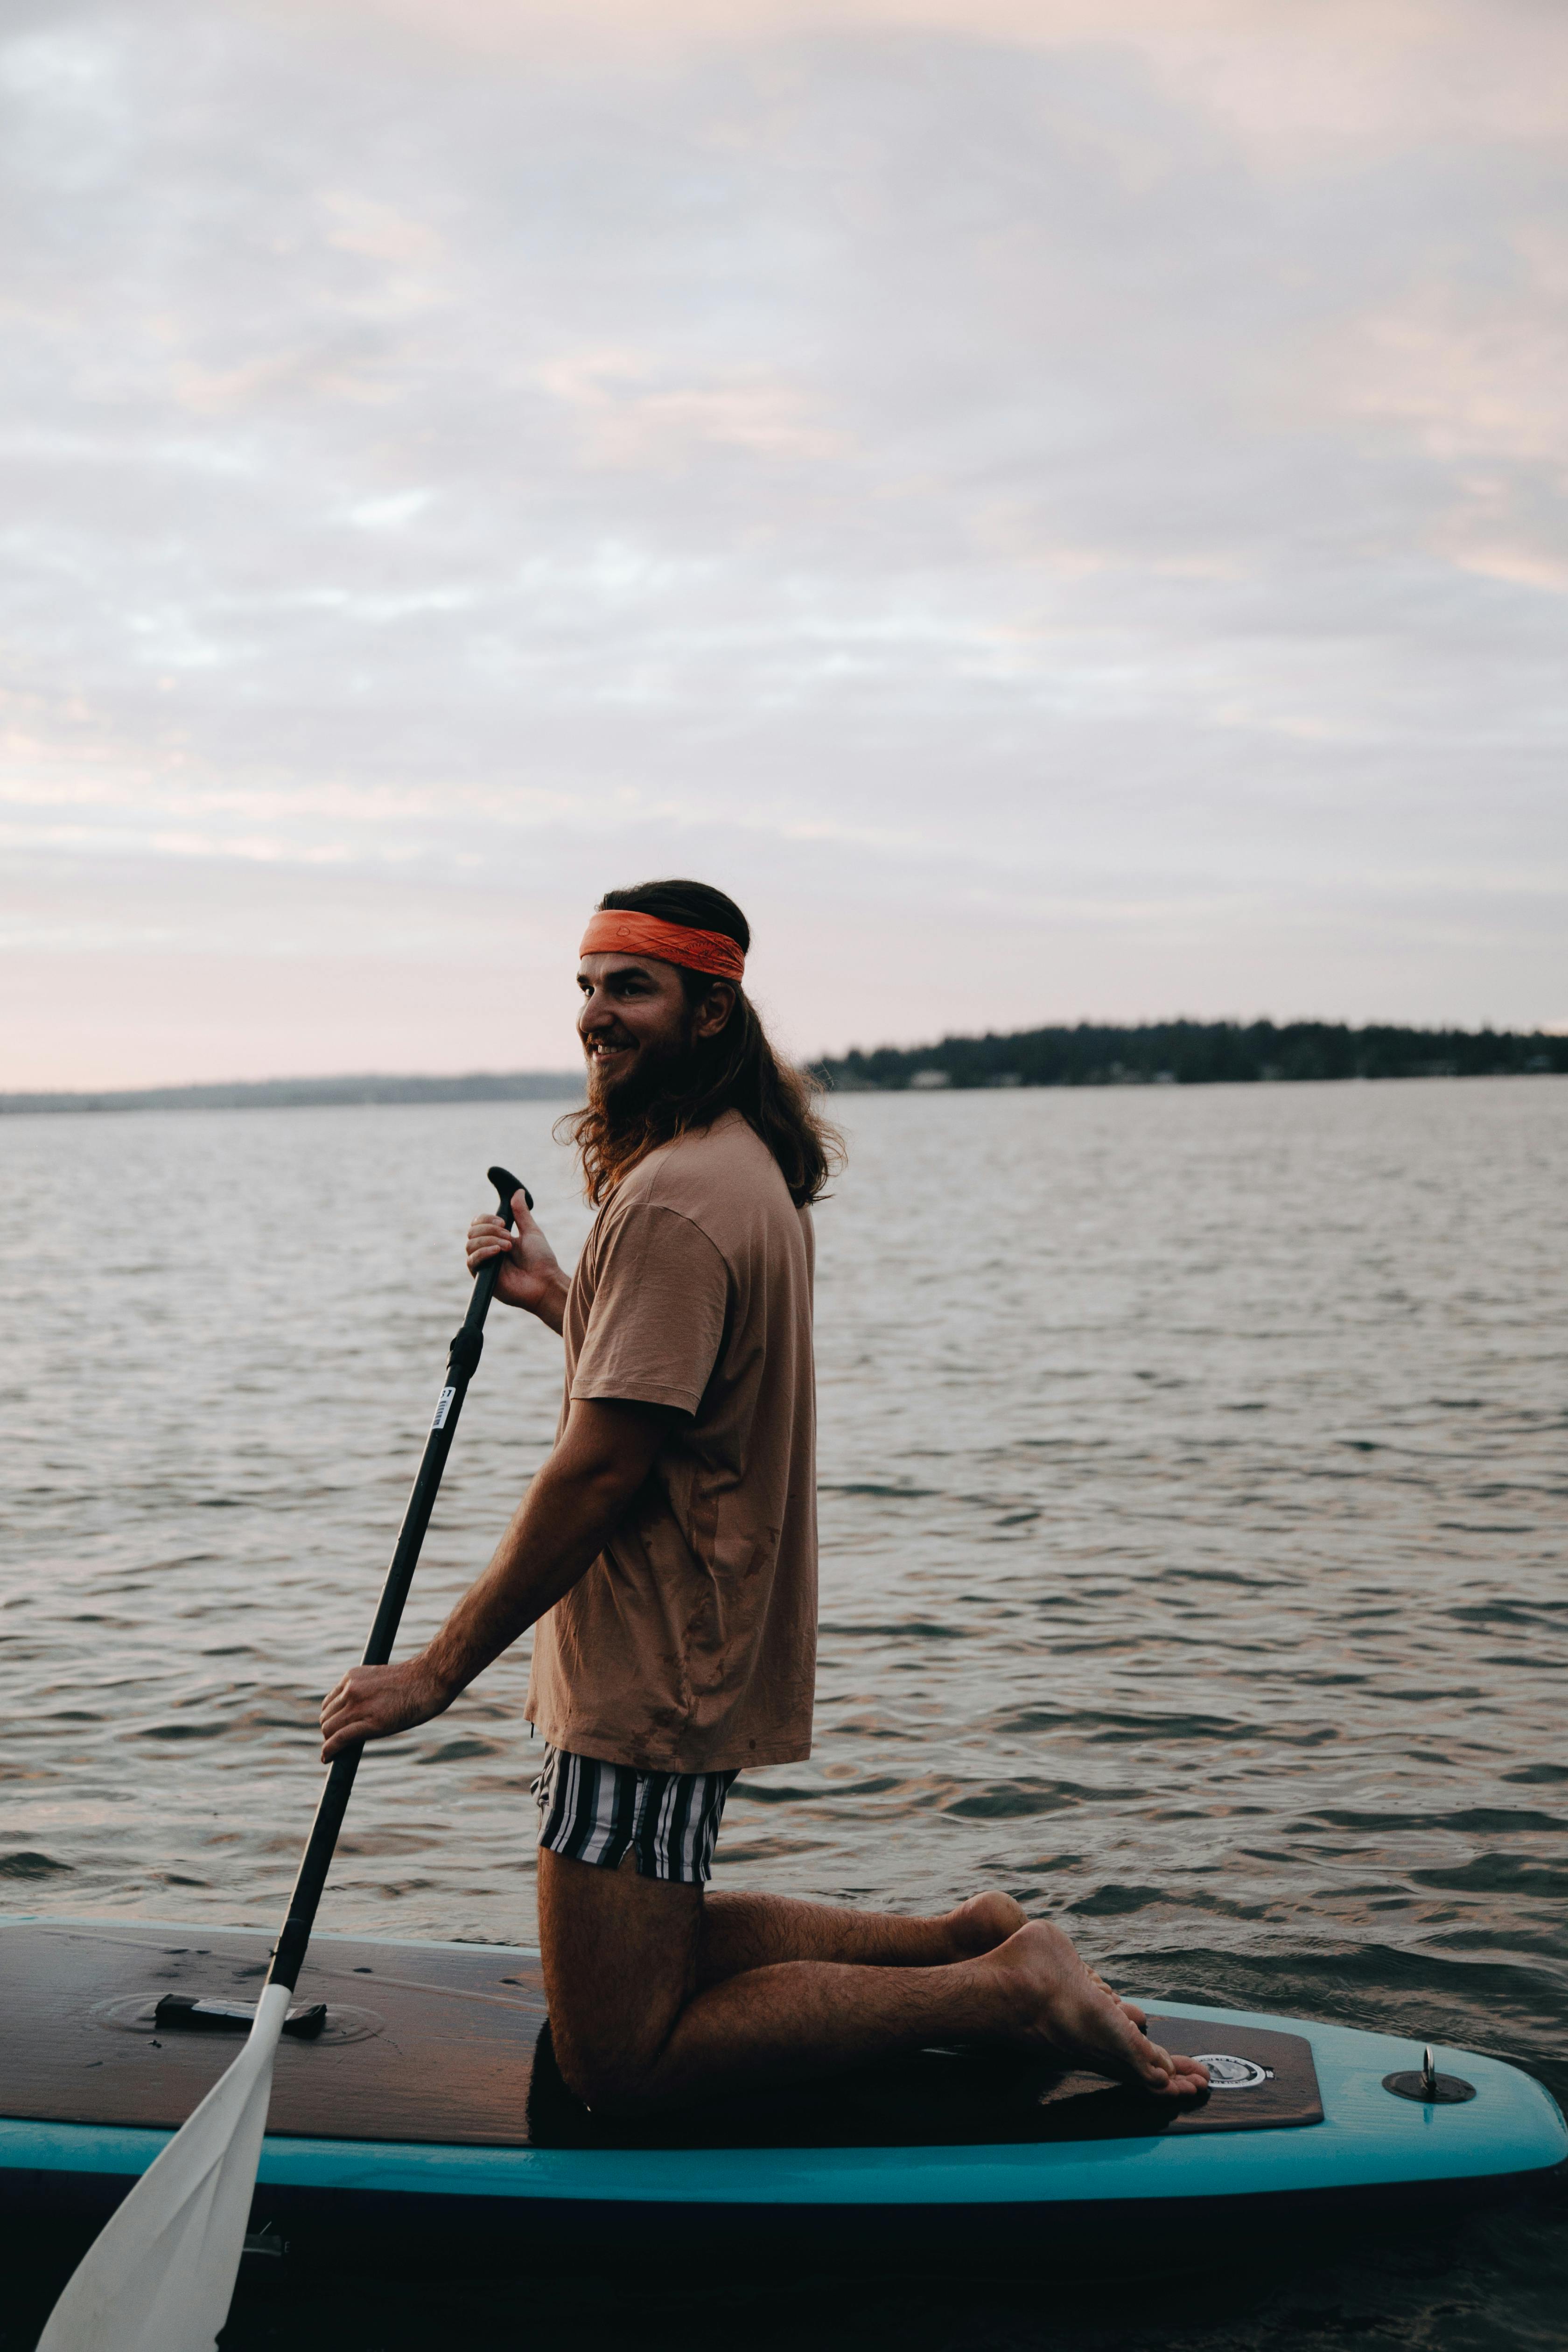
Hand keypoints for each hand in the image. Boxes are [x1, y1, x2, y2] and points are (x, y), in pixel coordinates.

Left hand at [319, 1657, 452, 1762]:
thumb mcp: (380, 1681)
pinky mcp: (369, 1723)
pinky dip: (330, 1750)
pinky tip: (328, 1757)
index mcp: (352, 1677)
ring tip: (338, 1750)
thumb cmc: (414, 1681)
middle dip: (331, 1730)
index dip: (332, 1718)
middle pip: (327, 1717)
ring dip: (331, 1741)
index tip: (338, 1727)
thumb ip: (364, 1692)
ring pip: (329, 1729)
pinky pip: (339, 1738)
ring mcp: (358, 1705)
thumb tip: (360, 1713)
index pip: (330, 1702)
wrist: (431, 1679)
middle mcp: (350, 1689)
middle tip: (341, 1741)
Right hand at [466, 1189, 567, 1330]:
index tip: (504, 1222)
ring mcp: (484, 1264)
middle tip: (508, 1235)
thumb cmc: (541, 1260)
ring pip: (470, 1245)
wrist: (546, 1283)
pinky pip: (471, 1261)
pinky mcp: (483, 1278)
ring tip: (508, 1246)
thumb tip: (518, 1191)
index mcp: (496, 1239)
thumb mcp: (531, 1231)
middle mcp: (488, 1251)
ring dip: (489, 1240)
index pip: (477, 1223)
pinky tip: (498, 1252)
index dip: (486, 1219)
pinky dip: (483, 1252)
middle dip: (489, 1229)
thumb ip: (521, 1213)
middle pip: (471, 1232)